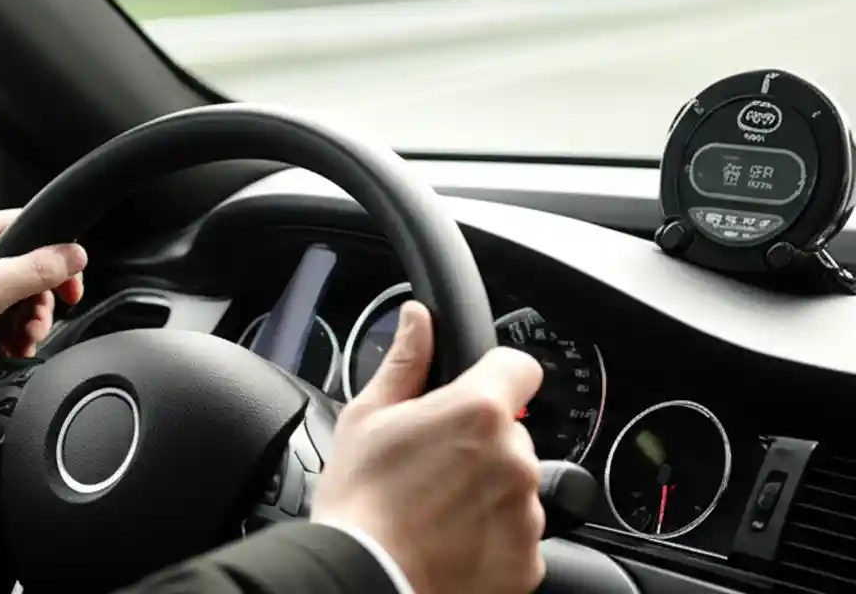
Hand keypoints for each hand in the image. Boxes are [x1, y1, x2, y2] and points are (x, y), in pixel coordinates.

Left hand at [0, 210, 86, 392]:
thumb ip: (38, 269)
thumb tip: (75, 253)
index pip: (33, 229)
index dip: (58, 258)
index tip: (70, 288)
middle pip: (28, 269)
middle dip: (39, 302)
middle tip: (35, 324)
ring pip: (13, 298)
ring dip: (24, 323)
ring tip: (20, 342)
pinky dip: (6, 335)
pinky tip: (7, 351)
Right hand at [312, 302, 544, 593]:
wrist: (366, 579)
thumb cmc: (360, 503)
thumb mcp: (368, 418)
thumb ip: (405, 362)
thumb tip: (418, 320)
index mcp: (478, 412)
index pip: (519, 367)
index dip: (496, 374)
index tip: (474, 392)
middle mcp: (514, 458)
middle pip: (511, 433)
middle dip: (481, 443)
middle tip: (433, 466)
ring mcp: (526, 513)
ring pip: (515, 484)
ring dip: (488, 490)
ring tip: (436, 509)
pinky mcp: (527, 559)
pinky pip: (517, 534)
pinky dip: (491, 536)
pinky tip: (449, 539)